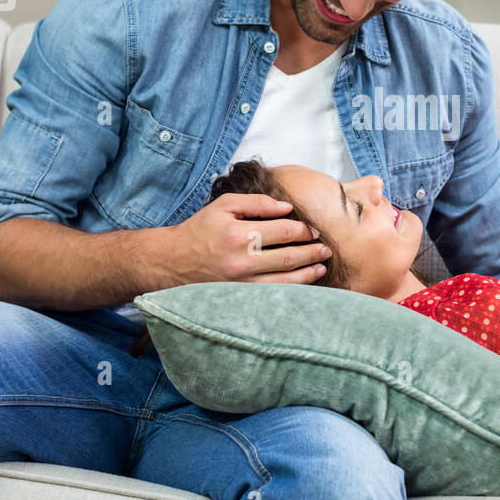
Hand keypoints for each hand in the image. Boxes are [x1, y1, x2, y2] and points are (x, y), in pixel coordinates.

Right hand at [153, 192, 330, 285]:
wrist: (173, 261)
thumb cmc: (200, 230)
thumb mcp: (224, 206)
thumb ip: (257, 202)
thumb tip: (287, 207)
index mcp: (240, 234)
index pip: (284, 231)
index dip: (304, 230)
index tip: (314, 230)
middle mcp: (242, 260)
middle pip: (289, 257)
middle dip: (312, 252)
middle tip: (326, 248)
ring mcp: (241, 283)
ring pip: (285, 281)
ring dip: (308, 273)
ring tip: (321, 266)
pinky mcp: (240, 297)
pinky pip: (273, 295)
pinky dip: (292, 290)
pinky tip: (303, 283)